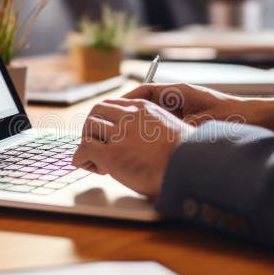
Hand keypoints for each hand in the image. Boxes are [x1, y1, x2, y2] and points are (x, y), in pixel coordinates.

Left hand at [72, 98, 195, 196]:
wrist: (189, 167)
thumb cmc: (183, 155)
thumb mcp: (168, 130)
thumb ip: (150, 128)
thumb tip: (142, 140)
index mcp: (143, 108)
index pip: (112, 105)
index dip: (106, 120)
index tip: (108, 134)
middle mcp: (129, 116)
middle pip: (96, 111)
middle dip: (92, 128)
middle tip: (97, 146)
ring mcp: (119, 134)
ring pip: (88, 127)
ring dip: (88, 143)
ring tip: (98, 160)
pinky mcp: (111, 153)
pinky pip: (85, 150)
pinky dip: (84, 159)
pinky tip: (98, 169)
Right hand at [122, 83, 273, 130]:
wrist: (261, 120)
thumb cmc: (235, 117)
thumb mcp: (200, 126)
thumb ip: (175, 129)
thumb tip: (151, 138)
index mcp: (179, 92)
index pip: (144, 91)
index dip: (125, 101)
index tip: (110, 111)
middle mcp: (180, 98)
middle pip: (145, 104)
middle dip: (127, 115)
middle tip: (111, 128)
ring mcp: (185, 110)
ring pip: (154, 117)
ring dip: (140, 127)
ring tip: (124, 140)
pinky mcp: (191, 122)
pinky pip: (165, 126)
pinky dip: (154, 134)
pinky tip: (147, 149)